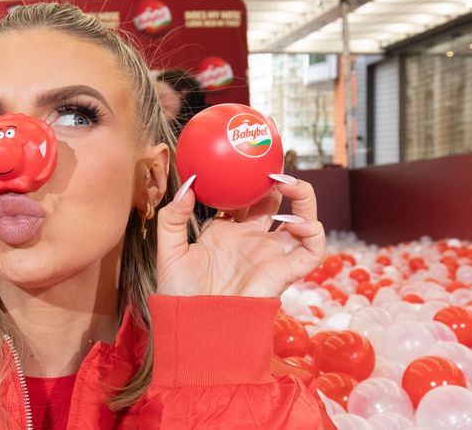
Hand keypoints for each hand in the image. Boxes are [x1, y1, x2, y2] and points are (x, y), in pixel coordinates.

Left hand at [155, 175, 325, 297]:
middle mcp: (251, 240)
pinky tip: (296, 220)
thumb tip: (189, 184)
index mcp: (225, 233)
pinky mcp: (285, 271)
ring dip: (303, 197)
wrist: (195, 326)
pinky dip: (313, 230)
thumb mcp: (169, 250)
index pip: (243, 199)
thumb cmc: (179, 294)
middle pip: (274, 203)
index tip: (245, 158)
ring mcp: (270, 254)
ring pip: (300, 220)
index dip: (248, 179)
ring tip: (288, 182)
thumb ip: (174, 217)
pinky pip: (312, 249)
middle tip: (269, 164)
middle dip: (277, 181)